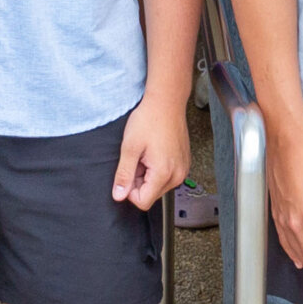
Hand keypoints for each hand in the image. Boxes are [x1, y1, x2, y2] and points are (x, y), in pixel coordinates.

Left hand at [113, 89, 190, 210]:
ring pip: (158, 186)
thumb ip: (124, 174)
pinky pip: (167, 176)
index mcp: (164, 173)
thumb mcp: (130, 147)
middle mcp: (177, 175)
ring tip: (146, 153)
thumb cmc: (149, 119)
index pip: (143, 202)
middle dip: (139, 181)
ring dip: (148, 175)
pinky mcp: (184, 163)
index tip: (128, 171)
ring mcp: (183, 169)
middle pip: (151, 195)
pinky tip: (154, 151)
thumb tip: (118, 196)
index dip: (130, 190)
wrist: (167, 102)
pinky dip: (157, 169)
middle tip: (137, 158)